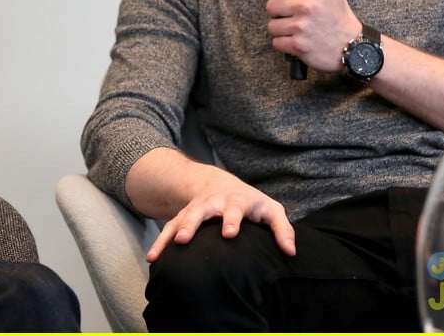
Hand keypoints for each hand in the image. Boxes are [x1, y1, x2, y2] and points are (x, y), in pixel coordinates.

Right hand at [145, 172, 295, 261]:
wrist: (221, 184)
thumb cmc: (252, 204)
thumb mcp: (271, 210)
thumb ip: (283, 230)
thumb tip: (290, 252)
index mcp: (236, 201)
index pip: (234, 209)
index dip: (231, 220)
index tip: (228, 233)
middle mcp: (213, 203)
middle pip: (200, 211)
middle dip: (191, 224)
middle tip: (184, 239)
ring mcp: (196, 209)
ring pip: (181, 219)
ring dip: (171, 234)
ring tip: (160, 253)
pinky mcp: (183, 217)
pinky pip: (169, 229)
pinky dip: (160, 243)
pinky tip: (152, 259)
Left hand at [266, 0, 360, 72]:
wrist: (354, 47)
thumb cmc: (340, 17)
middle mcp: (305, 6)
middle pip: (270, 6)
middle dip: (278, 12)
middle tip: (291, 16)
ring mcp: (301, 27)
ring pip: (271, 26)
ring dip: (281, 30)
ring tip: (295, 30)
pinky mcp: (298, 46)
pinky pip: (276, 43)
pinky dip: (284, 44)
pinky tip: (296, 41)